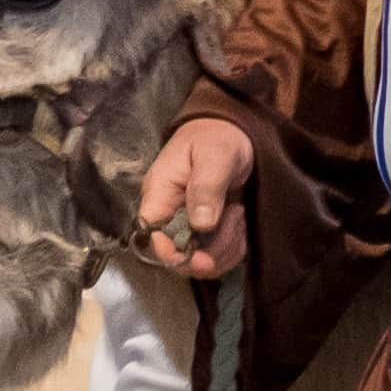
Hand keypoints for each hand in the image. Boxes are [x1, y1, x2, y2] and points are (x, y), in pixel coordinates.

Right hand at [136, 110, 255, 279]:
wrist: (236, 130)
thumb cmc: (219, 137)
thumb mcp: (216, 156)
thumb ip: (206, 188)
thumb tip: (201, 224)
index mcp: (159, 194)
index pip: (151, 238)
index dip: (172, 255)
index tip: (204, 257)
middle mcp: (169, 214)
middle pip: (178, 256)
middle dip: (211, 251)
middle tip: (235, 219)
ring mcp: (188, 224)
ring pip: (201, 260)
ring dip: (227, 246)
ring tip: (238, 214)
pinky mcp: (207, 231)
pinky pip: (219, 254)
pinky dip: (235, 245)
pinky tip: (240, 220)